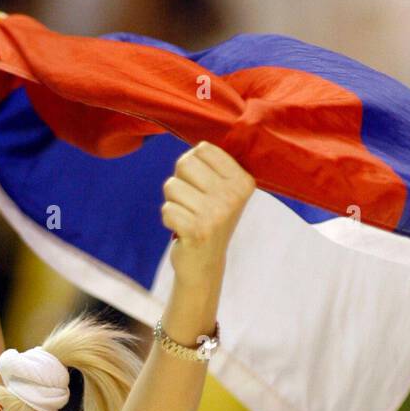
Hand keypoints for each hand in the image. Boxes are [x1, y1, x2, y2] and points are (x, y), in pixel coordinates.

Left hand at [161, 141, 255, 285]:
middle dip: (181, 183)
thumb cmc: (207, 221)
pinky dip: (169, 219)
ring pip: (171, 186)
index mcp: (243, 181)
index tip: (203, 189)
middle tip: (193, 205)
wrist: (204, 266)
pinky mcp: (197, 230)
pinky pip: (166, 209)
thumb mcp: (220, 190)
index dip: (192, 167)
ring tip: (188, 218)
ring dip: (174, 203)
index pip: (202, 149)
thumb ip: (210, 164)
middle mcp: (233, 197)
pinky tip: (183, 231)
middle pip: (185, 163)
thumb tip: (195, 145)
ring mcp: (216, 214)